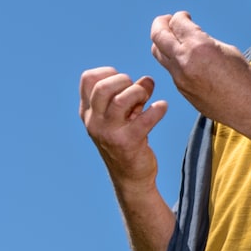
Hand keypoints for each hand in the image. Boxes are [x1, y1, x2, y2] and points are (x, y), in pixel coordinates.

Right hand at [78, 66, 165, 184]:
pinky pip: (144, 120)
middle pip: (102, 87)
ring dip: (139, 93)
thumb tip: (147, 80)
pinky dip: (157, 109)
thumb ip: (133, 96)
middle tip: (137, 90)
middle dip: (123, 80)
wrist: (131, 177)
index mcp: (88, 111)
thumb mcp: (124, 116)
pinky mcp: (127, 144)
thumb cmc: (127, 141)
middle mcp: (94, 121)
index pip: (88, 79)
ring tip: (148, 98)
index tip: (124, 81)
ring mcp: (109, 133)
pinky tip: (162, 107)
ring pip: (121, 100)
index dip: (108, 72)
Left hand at [149, 11, 250, 131]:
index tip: (186, 17)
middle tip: (169, 21)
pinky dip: (175, 60)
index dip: (180, 17)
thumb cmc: (246, 79)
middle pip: (158, 35)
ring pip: (158, 53)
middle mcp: (184, 62)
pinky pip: (171, 70)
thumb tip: (189, 36)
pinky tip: (189, 61)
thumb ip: (204, 40)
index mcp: (199, 47)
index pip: (176, 22)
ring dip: (163, 42)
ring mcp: (180, 78)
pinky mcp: (182, 91)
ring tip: (173, 40)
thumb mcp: (227, 50)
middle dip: (162, 24)